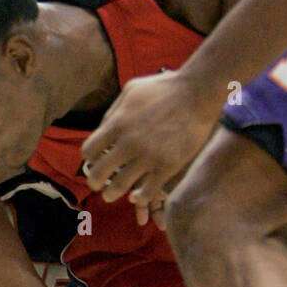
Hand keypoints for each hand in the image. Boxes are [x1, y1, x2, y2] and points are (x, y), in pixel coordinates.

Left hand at [80, 70, 220, 207]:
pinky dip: (140, 197)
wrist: (197, 93)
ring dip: (111, 193)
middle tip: (96, 184)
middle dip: (94, 181)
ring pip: (119, 186)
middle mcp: (129, 143)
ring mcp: (149, 156)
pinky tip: (138, 196)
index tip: (93, 161)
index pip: (90, 150)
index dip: (89, 158)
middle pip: (99, 172)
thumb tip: (102, 129)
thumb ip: (114, 111)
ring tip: (111, 194)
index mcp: (117, 123)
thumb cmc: (164, 88)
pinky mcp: (168, 166)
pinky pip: (148, 192)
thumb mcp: (131, 91)